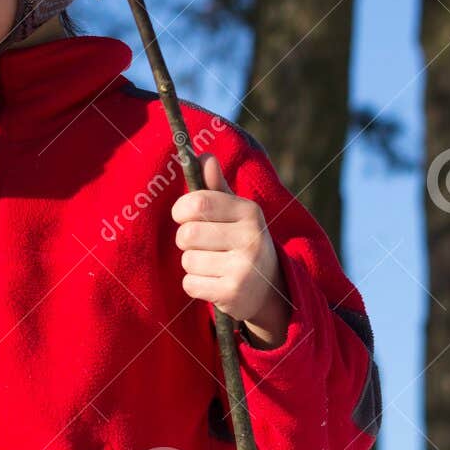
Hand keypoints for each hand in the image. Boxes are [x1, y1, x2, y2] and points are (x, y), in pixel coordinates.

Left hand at [170, 154, 290, 346]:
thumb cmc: (241, 240)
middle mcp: (251, 238)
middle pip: (187, 234)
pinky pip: (190, 284)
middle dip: (185, 240)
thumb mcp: (235, 212)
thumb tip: (204, 156)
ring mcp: (244, 268)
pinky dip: (195, 284)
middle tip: (202, 244)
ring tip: (213, 264)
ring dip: (192, 264)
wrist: (268, 288)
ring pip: (188, 261)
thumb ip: (216, 187)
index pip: (198, 203)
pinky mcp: (234, 293)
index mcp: (249, 211)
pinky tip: (214, 282)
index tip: (183, 215)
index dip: (181, 210)